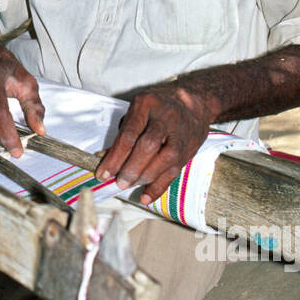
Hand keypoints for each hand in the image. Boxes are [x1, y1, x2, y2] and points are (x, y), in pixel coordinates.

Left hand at [96, 84, 212, 204]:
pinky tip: (146, 197)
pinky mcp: (189, 150)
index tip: (103, 173)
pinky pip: (174, 172)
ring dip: (144, 178)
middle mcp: (165, 119)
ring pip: (164, 160)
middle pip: (147, 147)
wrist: (195, 103)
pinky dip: (159, 187)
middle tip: (119, 182)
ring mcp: (179, 135)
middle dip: (130, 168)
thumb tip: (107, 158)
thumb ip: (125, 132)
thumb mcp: (139, 109)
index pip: (129, 135)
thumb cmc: (160, 106)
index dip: (114, 157)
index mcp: (147, 105)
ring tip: (129, 185)